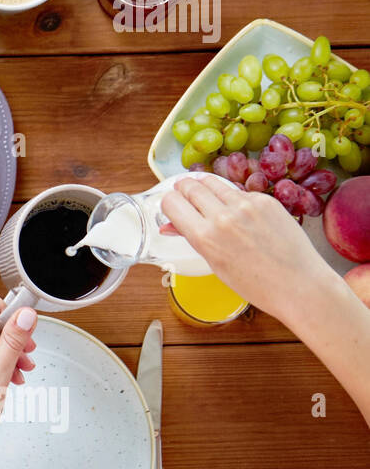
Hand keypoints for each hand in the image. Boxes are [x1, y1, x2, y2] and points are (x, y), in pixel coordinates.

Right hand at [160, 176, 330, 320]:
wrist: (300, 285)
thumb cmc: (256, 284)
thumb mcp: (215, 264)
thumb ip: (192, 238)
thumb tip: (169, 226)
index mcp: (205, 237)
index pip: (172, 202)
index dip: (168, 203)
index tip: (171, 206)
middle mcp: (223, 216)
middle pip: (191, 186)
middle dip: (183, 189)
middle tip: (183, 193)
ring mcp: (247, 205)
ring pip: (214, 183)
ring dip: (205, 187)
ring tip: (206, 196)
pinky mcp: (266, 200)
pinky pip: (240, 192)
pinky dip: (233, 197)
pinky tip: (237, 211)